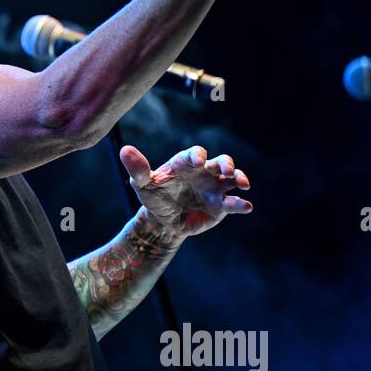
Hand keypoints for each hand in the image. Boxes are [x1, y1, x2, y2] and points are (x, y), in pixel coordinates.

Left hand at [120, 144, 252, 239]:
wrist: (162, 221)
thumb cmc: (153, 196)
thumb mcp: (142, 184)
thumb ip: (138, 168)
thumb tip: (125, 150)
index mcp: (186, 163)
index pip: (196, 154)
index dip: (199, 155)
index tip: (199, 162)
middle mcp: (204, 172)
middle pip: (221, 161)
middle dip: (226, 163)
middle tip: (227, 170)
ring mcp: (214, 188)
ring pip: (232, 178)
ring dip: (239, 178)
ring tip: (243, 184)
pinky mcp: (220, 206)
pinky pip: (232, 203)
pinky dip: (240, 203)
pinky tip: (246, 206)